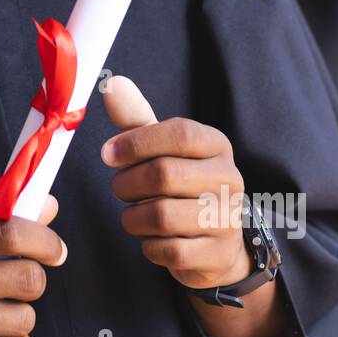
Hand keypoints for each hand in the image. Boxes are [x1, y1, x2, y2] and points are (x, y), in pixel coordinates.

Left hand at [100, 76, 251, 291]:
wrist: (214, 243)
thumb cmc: (179, 186)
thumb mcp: (160, 150)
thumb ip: (135, 119)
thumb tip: (112, 83)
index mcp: (217, 145)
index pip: (179, 133)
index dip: (136, 142)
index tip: (107, 153)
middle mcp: (230, 178)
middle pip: (164, 175)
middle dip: (127, 184)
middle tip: (120, 189)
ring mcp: (229, 218)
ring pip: (162, 215)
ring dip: (133, 218)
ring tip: (134, 214)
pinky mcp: (219, 254)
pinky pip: (169, 250)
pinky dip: (149, 245)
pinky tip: (152, 238)